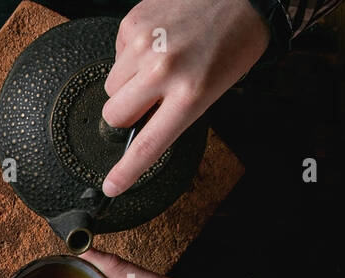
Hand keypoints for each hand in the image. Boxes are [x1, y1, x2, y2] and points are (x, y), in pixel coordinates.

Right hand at [101, 0, 268, 196]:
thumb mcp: (214, 89)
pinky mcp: (133, 24)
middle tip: (149, 99)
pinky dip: (130, 54)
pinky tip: (156, 41)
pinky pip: (115, 54)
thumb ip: (174, 112)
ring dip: (128, 82)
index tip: (112, 186)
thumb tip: (140, 128)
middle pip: (114, 114)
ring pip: (111, 86)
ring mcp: (145, 44)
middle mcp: (164, 69)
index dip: (127, 170)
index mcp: (191, 93)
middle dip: (126, 112)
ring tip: (158, 63)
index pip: (148, 144)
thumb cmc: (233, 43)